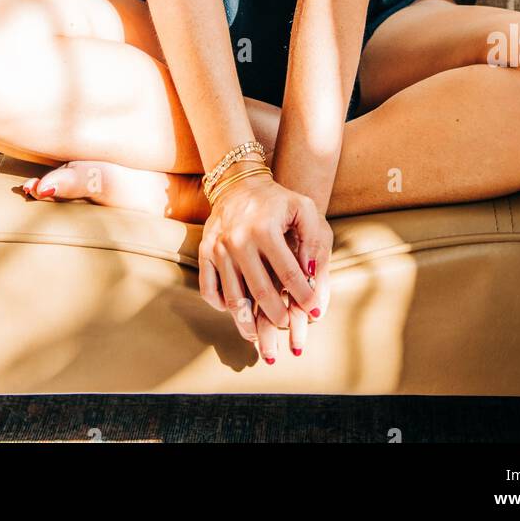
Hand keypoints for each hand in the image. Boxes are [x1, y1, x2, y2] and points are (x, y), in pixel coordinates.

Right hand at [197, 171, 332, 356]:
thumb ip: (314, 240)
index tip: (313, 312)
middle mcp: (238, 240)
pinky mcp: (204, 252)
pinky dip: (221, 306)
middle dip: (277, 315)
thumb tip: (311, 275)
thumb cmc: (277, 200)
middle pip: (260, 291)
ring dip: (247, 323)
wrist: (239, 183)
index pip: (289, 273)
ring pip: (232, 297)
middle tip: (288, 324)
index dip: (303, 296)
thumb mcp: (304, 209)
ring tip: (260, 337)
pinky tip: (235, 312)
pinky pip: (209, 289)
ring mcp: (218, 248)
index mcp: (265, 229)